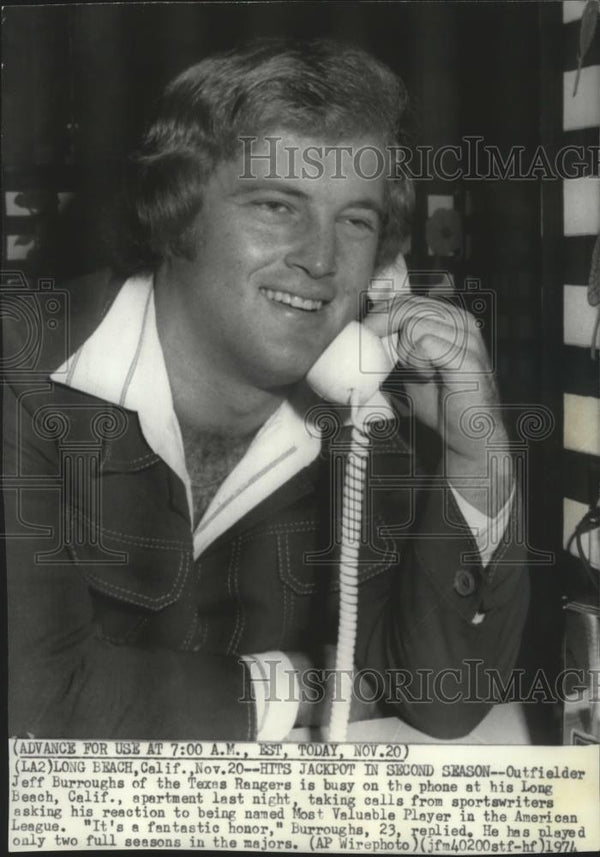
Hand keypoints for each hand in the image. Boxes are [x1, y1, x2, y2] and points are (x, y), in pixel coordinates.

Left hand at [365, 273, 511, 516]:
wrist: (466, 433)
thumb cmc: (439, 401)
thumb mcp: (411, 366)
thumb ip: (395, 346)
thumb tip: (361, 332)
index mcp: (449, 318)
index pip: (406, 300)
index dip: (380, 314)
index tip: (364, 333)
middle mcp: (461, 321)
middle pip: (407, 305)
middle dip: (383, 328)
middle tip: (378, 353)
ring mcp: (467, 337)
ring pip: (414, 322)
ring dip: (404, 350)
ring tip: (417, 371)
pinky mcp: (467, 356)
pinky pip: (424, 342)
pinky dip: (416, 361)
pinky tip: (427, 376)